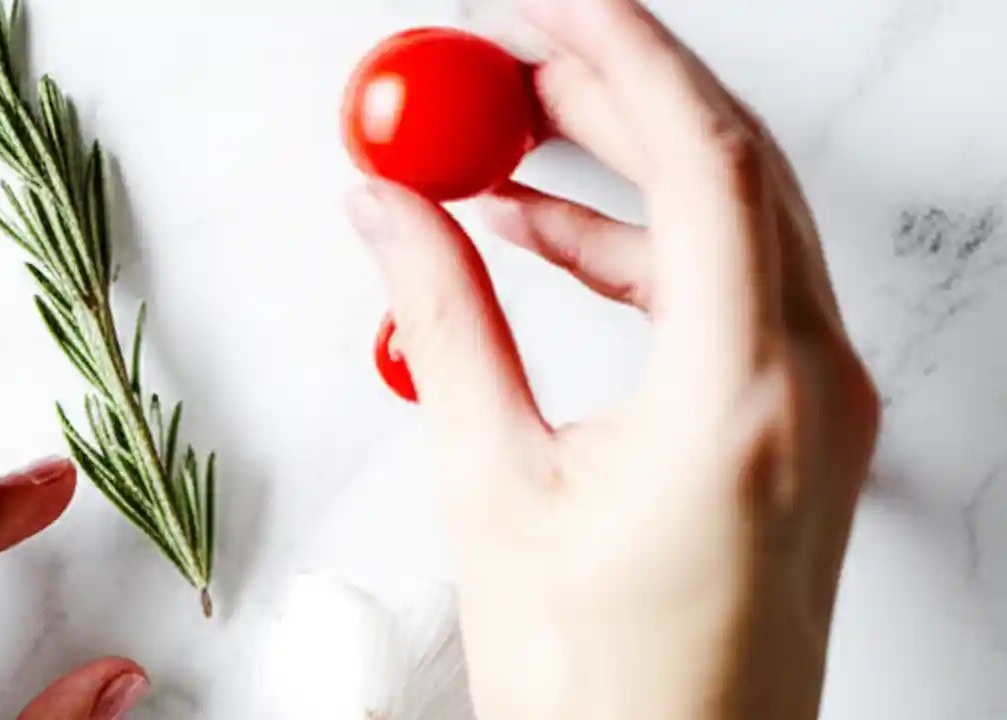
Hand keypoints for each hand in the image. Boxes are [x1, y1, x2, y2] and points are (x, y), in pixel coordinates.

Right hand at [346, 0, 879, 717]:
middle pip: (731, 170)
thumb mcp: (494, 484)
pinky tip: (553, 237)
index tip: (541, 7)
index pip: (704, 158)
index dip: (621, 54)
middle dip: (617, 93)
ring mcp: (818, 408)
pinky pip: (729, 292)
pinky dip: (643, 250)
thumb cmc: (593, 688)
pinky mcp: (797, 429)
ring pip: (735, 225)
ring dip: (626, 170)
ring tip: (510, 142)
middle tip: (512, 58)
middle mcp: (811, 387)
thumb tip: (388, 210)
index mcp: (745, 396)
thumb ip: (442, 321)